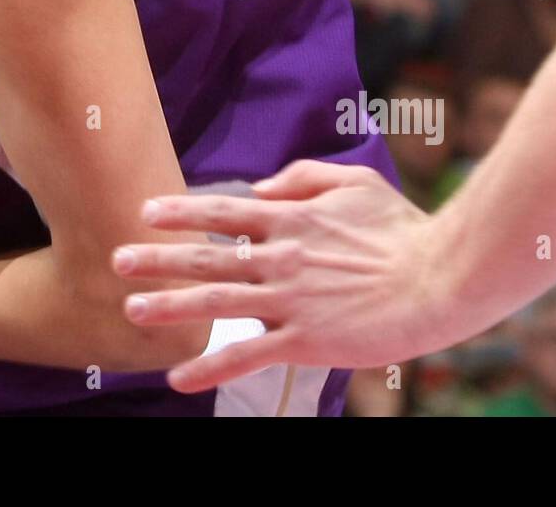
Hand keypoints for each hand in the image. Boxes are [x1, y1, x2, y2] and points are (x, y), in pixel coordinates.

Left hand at [112, 160, 451, 392]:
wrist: (439, 278)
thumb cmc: (403, 228)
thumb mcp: (355, 181)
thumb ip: (303, 178)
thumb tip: (261, 188)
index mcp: (291, 219)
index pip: (223, 211)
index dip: (182, 211)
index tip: (146, 211)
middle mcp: (280, 257)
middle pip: (207, 257)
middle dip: (157, 259)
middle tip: (117, 260)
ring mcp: (290, 300)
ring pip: (216, 303)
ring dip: (169, 307)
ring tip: (131, 309)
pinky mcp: (306, 340)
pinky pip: (248, 355)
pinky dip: (210, 367)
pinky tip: (178, 378)